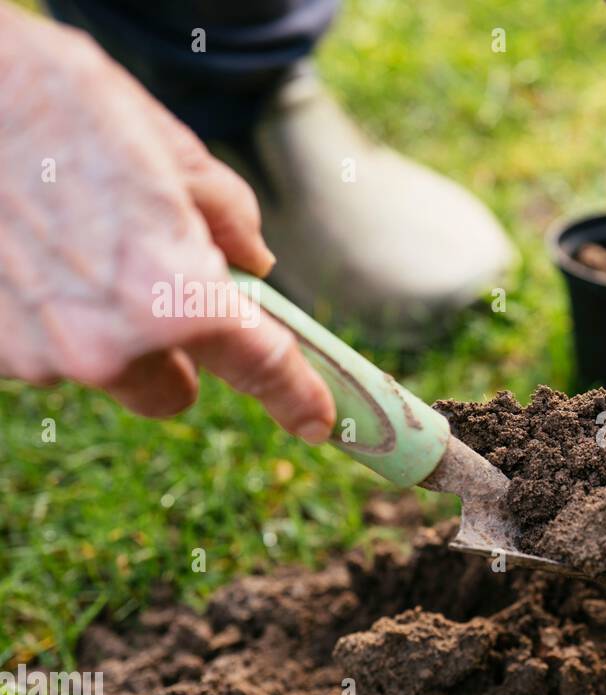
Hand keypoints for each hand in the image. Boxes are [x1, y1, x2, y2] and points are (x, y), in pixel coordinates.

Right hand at [0, 5, 333, 441]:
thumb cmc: (62, 105)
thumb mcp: (172, 151)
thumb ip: (228, 222)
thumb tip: (254, 266)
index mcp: (176, 297)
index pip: (261, 365)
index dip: (297, 397)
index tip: (318, 422)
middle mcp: (109, 346)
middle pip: (171, 394)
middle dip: (176, 353)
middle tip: (156, 286)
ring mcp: (41, 356)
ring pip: (104, 368)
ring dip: (105, 328)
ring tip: (72, 241)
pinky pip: (45, 348)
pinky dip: (50, 313)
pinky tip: (30, 248)